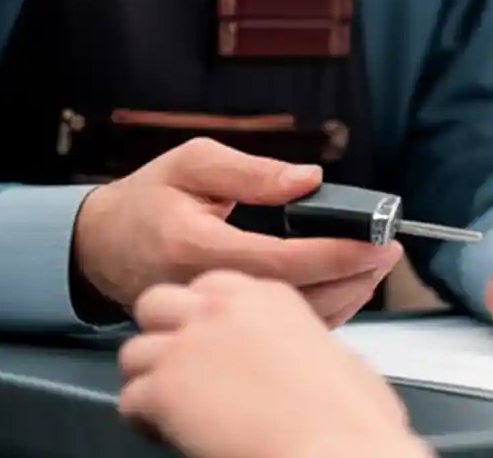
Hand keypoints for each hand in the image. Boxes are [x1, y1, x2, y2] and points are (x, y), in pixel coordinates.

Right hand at [74, 138, 402, 326]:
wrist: (103, 247)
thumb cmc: (148, 201)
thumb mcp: (192, 163)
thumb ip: (251, 171)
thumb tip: (309, 178)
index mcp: (195, 247)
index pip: (281, 260)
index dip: (336, 253)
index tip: (377, 243)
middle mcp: (205, 290)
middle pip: (295, 296)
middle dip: (352, 277)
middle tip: (389, 254)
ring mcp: (213, 317)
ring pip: (291, 320)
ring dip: (344, 297)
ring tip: (376, 269)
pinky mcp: (221, 329)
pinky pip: (280, 327)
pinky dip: (322, 310)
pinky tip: (345, 288)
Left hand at [119, 271, 429, 457]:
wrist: (336, 447)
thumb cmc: (349, 415)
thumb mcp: (339, 355)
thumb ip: (306, 341)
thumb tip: (306, 355)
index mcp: (269, 295)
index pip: (213, 286)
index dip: (207, 317)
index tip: (216, 340)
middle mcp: (222, 310)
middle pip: (160, 303)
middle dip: (165, 333)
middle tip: (184, 367)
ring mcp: (189, 346)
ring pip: (134, 352)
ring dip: (149, 377)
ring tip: (173, 405)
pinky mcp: (165, 389)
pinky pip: (129, 399)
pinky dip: (144, 419)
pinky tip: (171, 431)